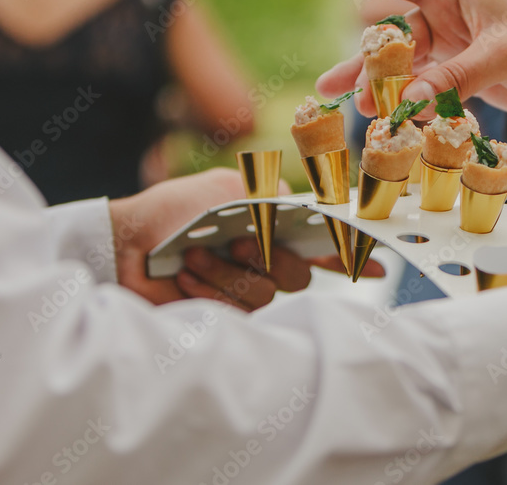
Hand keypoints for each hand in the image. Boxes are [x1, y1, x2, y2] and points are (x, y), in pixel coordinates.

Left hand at [108, 168, 381, 308]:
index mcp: (271, 227)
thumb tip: (300, 207)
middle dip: (270, 256)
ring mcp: (247, 289)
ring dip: (230, 271)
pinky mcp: (227, 314)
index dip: (352, 255)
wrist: (127, 246)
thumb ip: (269, 200)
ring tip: (196, 256)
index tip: (380, 263)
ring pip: (270, 291)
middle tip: (238, 241)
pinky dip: (213, 287)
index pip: (322, 245)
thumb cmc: (174, 212)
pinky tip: (188, 275)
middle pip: (300, 273)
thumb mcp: (225, 192)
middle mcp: (265, 260)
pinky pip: (242, 308)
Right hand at [303, 0, 506, 129]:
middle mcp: (450, 15)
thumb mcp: (506, 55)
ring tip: (354, 111)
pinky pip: (426, 89)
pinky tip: (397, 122)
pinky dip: (410, 104)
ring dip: (381, 88)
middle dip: (364, 62)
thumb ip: (455, 78)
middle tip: (342, 92)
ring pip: (405, 67)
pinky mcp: (466, 77)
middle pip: (393, 36)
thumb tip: (407, 103)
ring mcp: (456, 48)